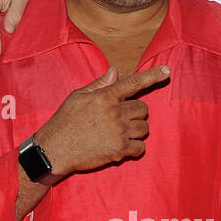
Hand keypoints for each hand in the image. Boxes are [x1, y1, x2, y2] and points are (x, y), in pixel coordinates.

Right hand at [36, 65, 168, 176]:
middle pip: (143, 108)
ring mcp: (119, 132)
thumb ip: (99, 85)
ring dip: (136, 131)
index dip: (152, 76)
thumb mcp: (78, 97)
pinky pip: (140, 147)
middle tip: (120, 119)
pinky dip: (134, 148)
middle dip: (135, 113)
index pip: (134, 83)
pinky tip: (121, 147)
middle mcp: (115, 112)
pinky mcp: (119, 150)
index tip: (166, 72)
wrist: (54, 150)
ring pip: (144, 128)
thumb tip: (115, 71)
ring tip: (119, 134)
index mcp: (105, 96)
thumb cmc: (64, 121)